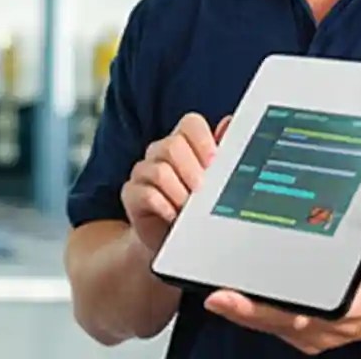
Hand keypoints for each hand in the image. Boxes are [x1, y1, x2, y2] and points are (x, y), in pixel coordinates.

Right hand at [121, 113, 230, 253]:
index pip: (190, 124)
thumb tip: (229, 122)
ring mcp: (143, 171)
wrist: (172, 239)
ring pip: (159, 170)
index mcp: (183, 142)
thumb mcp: (213, 181)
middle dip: (192, 170)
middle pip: (173, 145)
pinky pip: (146, 194)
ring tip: (188, 208)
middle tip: (202, 190)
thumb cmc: (195, 207)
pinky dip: (164, 207)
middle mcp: (159, 152)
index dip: (204, 140)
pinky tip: (173, 216)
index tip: (214, 161)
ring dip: (179, 193)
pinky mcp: (131, 193)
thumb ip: (222, 151)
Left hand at [204, 199, 360, 354]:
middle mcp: (324, 326)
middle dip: (243, 310)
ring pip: (267, 326)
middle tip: (215, 295)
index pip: (300, 313)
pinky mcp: (301, 333)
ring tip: (214, 294)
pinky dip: (249, 313)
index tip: (237, 297)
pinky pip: (269, 325)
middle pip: (275, 322)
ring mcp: (311, 334)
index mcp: (345, 309)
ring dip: (241, 313)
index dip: (265, 308)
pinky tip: (229, 297)